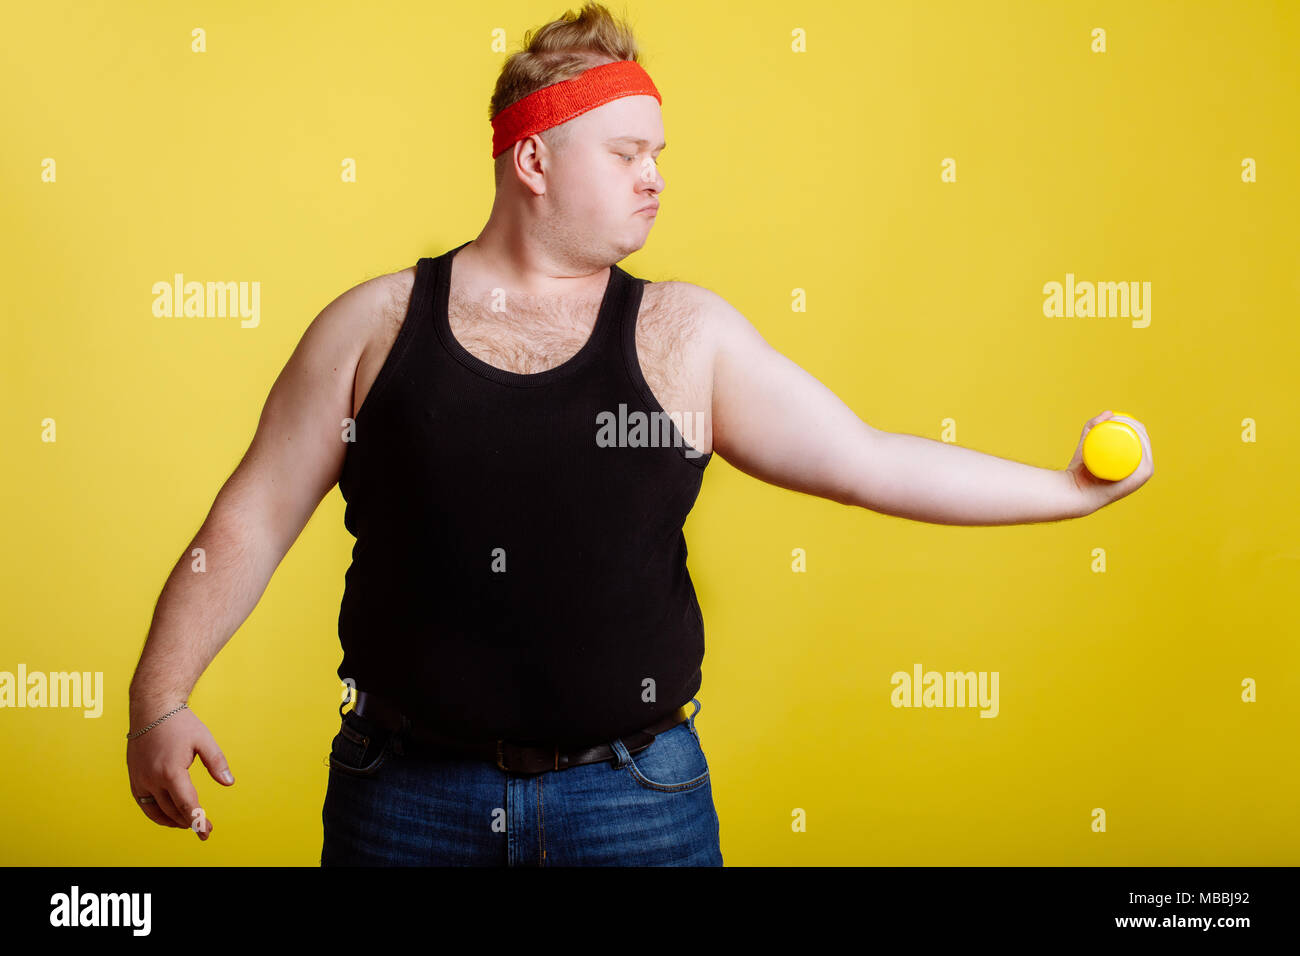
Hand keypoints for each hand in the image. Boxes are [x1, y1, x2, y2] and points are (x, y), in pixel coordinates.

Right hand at [126, 705, 234, 840]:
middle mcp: (153, 779)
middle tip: (204, 829)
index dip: (198, 821)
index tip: (207, 832)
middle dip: (189, 822)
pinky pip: (144, 804)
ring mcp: (140, 780)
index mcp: (171, 772)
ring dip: (173, 821)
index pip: (186, 805)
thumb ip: (217, 762)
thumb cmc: (180, 723)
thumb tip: (229, 782)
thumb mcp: (204, 740)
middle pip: (172, 811)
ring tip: (188, 823)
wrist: (152, 709)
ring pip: (156, 811)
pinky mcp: (134, 778)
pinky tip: (168, 815)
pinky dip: (156, 813)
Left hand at [1063, 410, 1153, 515]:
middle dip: (1132, 423)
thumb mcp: (1087, 443)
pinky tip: (1135, 435)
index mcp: (1137, 460)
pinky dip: (1142, 444)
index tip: (1113, 417)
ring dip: (1136, 429)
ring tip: (1116, 424)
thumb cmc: (1080, 470)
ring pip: (1144, 445)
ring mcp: (1143, 473)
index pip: (1140, 436)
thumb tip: (1108, 412)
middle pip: (1143, 439)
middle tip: (1112, 420)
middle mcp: (1144, 467)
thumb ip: (1093, 427)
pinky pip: (1145, 458)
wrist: (1075, 491)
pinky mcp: (1140, 478)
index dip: (1131, 422)